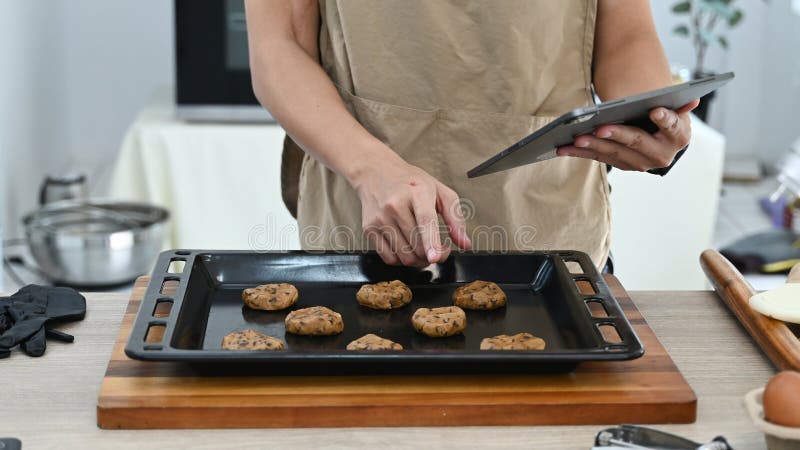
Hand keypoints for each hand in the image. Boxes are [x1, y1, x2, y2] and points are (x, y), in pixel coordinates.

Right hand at [350, 152, 471, 266]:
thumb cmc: (410, 181)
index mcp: (416, 192)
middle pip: (417, 245)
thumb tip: (465, 243)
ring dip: (419, 260)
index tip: (435, 257)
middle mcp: (395, 205)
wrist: (376, 172)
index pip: (425, 219)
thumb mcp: (439, 191)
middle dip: (433, 255)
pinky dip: (402, 261)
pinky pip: (389, 258)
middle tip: (439, 249)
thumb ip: (455, 217)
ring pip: (404, 256)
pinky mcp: (369, 229)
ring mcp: (380, 218)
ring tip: (424, 249)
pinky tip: (408, 249)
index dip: (431, 241)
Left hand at [556, 99, 699, 170]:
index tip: (655, 110)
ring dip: (593, 145)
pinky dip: (580, 152)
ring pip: (614, 153)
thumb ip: (678, 102)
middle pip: (637, 142)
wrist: (662, 136)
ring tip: (576, 137)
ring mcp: (641, 164)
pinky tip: (563, 147)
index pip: (672, 126)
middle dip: (617, 135)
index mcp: (679, 136)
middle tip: (600, 127)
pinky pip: (599, 158)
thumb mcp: (673, 106)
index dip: (664, 119)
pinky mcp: (622, 166)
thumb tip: (694, 100)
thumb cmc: (665, 114)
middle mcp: (662, 155)